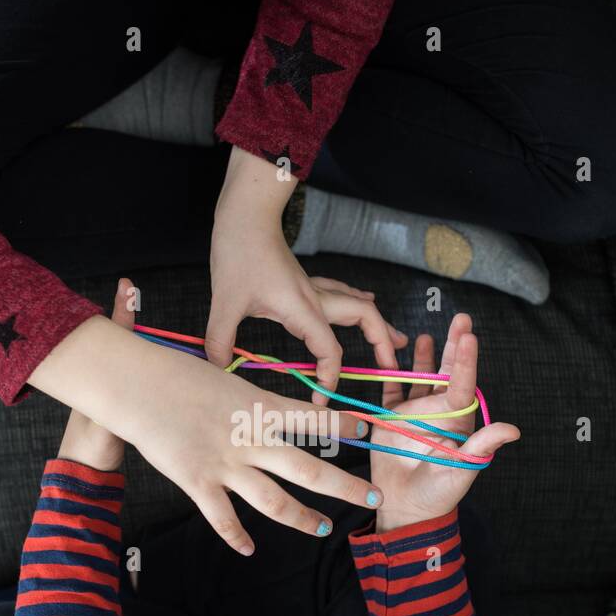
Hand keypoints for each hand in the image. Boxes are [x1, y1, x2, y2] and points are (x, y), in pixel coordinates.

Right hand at [31, 307, 384, 555]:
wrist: (134, 383)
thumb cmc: (171, 372)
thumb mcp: (219, 378)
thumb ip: (242, 397)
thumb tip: (257, 403)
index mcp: (259, 406)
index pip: (314, 417)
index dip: (345, 426)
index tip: (369, 430)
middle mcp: (251, 439)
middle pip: (311, 469)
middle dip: (346, 485)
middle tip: (373, 495)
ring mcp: (227, 464)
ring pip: (276, 501)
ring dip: (303, 518)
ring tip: (324, 529)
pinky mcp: (198, 482)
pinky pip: (223, 518)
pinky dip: (237, 537)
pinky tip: (250, 550)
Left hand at [57, 278, 136, 470]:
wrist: (83, 470)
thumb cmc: (89, 450)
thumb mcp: (102, 433)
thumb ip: (112, 419)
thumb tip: (130, 403)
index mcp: (95, 381)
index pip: (111, 339)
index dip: (120, 313)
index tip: (125, 287)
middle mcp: (101, 380)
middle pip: (118, 341)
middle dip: (124, 316)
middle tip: (128, 289)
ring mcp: (110, 389)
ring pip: (126, 356)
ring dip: (135, 338)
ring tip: (138, 312)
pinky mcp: (118, 401)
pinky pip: (132, 374)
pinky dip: (143, 361)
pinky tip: (156, 357)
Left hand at [207, 148, 405, 400]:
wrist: (245, 215)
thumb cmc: (239, 252)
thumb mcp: (225, 302)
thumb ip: (221, 339)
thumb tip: (218, 369)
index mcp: (303, 308)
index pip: (329, 350)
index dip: (329, 378)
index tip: (320, 400)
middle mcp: (316, 298)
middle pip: (365, 318)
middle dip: (383, 343)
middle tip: (391, 368)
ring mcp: (313, 287)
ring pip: (358, 305)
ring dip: (378, 325)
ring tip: (397, 342)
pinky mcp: (305, 280)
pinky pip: (342, 294)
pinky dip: (359, 303)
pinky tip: (368, 301)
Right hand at [369, 313, 519, 531]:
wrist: (406, 510)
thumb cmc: (439, 495)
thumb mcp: (463, 471)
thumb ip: (482, 447)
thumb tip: (512, 430)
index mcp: (458, 421)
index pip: (462, 384)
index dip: (465, 360)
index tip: (468, 335)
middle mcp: (438, 412)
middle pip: (446, 373)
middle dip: (453, 346)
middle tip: (461, 318)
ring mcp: (414, 414)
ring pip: (420, 377)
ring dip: (424, 356)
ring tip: (427, 334)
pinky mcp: (390, 419)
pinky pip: (390, 391)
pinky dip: (389, 373)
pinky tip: (390, 355)